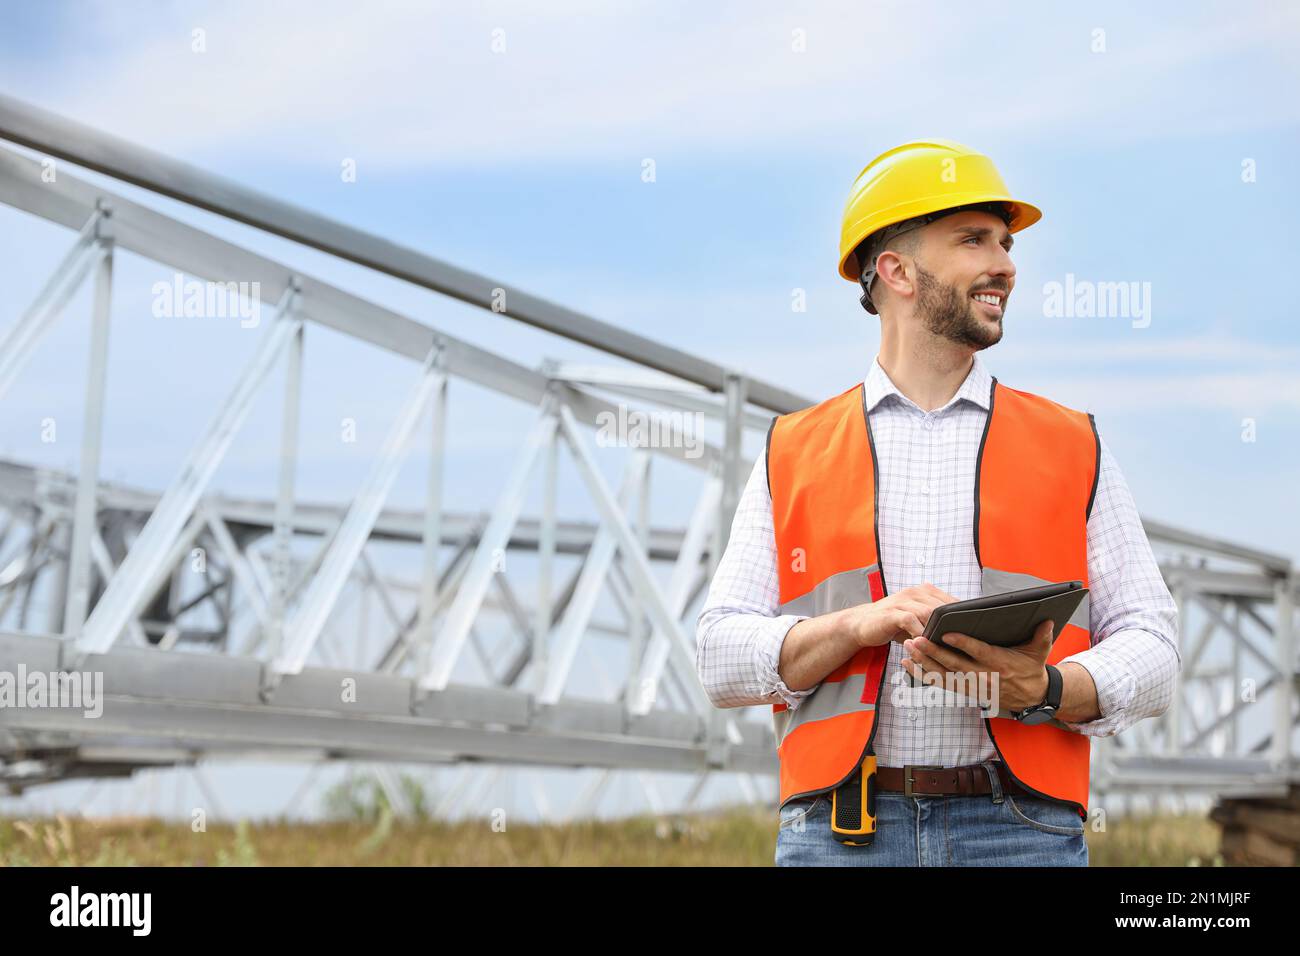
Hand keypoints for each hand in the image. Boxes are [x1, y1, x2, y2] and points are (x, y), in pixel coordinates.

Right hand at [847, 584, 959, 648]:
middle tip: (965, 640)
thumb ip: (935, 621)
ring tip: (948, 644)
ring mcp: (903, 601)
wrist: (862, 624)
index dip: (964, 615)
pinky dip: (920, 632)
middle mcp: (915, 593)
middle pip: (943, 606)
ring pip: (928, 612)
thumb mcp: (917, 620)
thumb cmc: (893, 624)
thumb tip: (962, 633)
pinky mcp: (892, 612)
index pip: (951, 601)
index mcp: (925, 592)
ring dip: (938, 629)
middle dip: (955, 624)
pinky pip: (910, 620)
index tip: (974, 630)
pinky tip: (925, 643)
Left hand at [900, 619, 1053, 711]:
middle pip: (954, 664)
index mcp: (1000, 663)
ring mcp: (972, 685)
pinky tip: (907, 664)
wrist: (1031, 698)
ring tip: (907, 648)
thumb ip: (1042, 636)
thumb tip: (1048, 620)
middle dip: (933, 652)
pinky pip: (940, 684)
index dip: (962, 643)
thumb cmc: (1032, 669)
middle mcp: (983, 676)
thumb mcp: (1039, 652)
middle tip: (915, 639)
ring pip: (944, 675)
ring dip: (924, 662)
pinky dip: (922, 675)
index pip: (978, 651)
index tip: (946, 632)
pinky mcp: (965, 690)